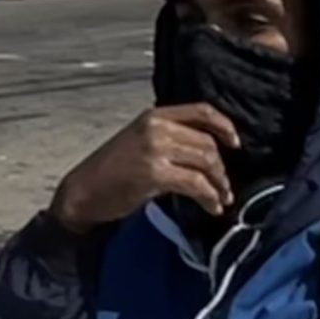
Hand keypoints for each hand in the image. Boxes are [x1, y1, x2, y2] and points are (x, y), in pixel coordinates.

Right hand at [50, 104, 237, 230]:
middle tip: (225, 188)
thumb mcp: (139, 142)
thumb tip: (207, 154)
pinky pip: (195, 184)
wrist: (83, 191)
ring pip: (205, 162)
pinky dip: (209, 197)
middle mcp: (156, 127)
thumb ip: (168, 139)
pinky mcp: (154, 174)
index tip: (236, 144)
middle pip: (207, 142)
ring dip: (219, 184)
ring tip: (221, 199)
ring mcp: (155, 149)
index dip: (224, 126)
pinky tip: (212, 208)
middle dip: (221, 169)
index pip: (201, 110)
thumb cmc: (111, 171)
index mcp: (153, 116)